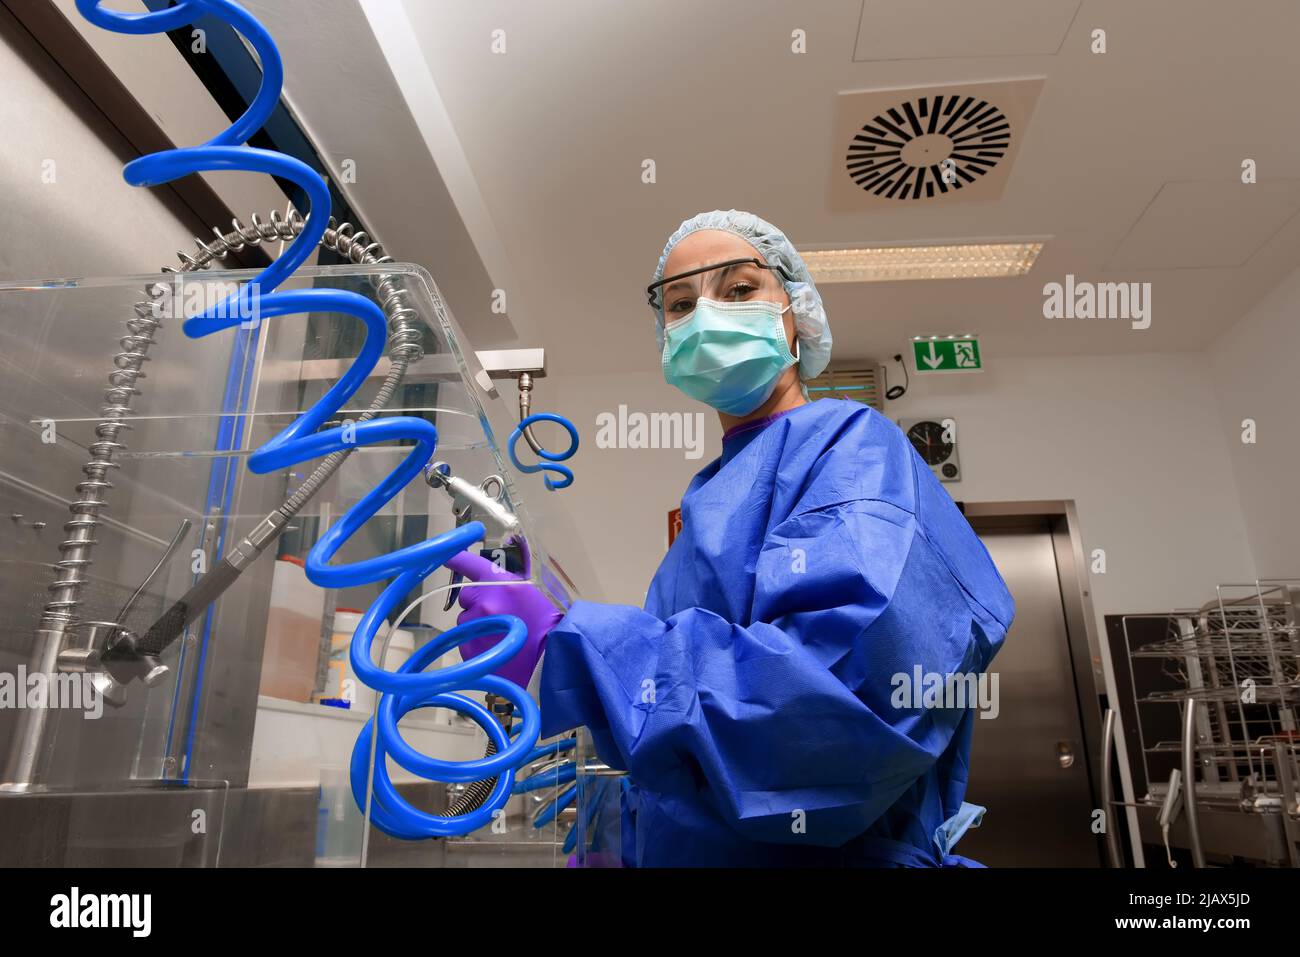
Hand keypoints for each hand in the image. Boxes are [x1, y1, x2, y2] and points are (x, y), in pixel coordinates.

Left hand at [444, 550, 562, 686]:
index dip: (458, 559)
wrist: (547, 662)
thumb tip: (487, 582)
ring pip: (465, 619)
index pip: (471, 564)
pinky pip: (465, 639)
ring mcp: (474, 625)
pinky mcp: (468, 648)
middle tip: (497, 615)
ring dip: (477, 624)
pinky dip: (476, 642)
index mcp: (500, 584)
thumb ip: (504, 584)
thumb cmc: (545, 626)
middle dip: (477, 602)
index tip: (446, 556)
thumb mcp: (529, 594)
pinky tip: (495, 647)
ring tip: (499, 634)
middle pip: (466, 595)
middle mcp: (483, 601)